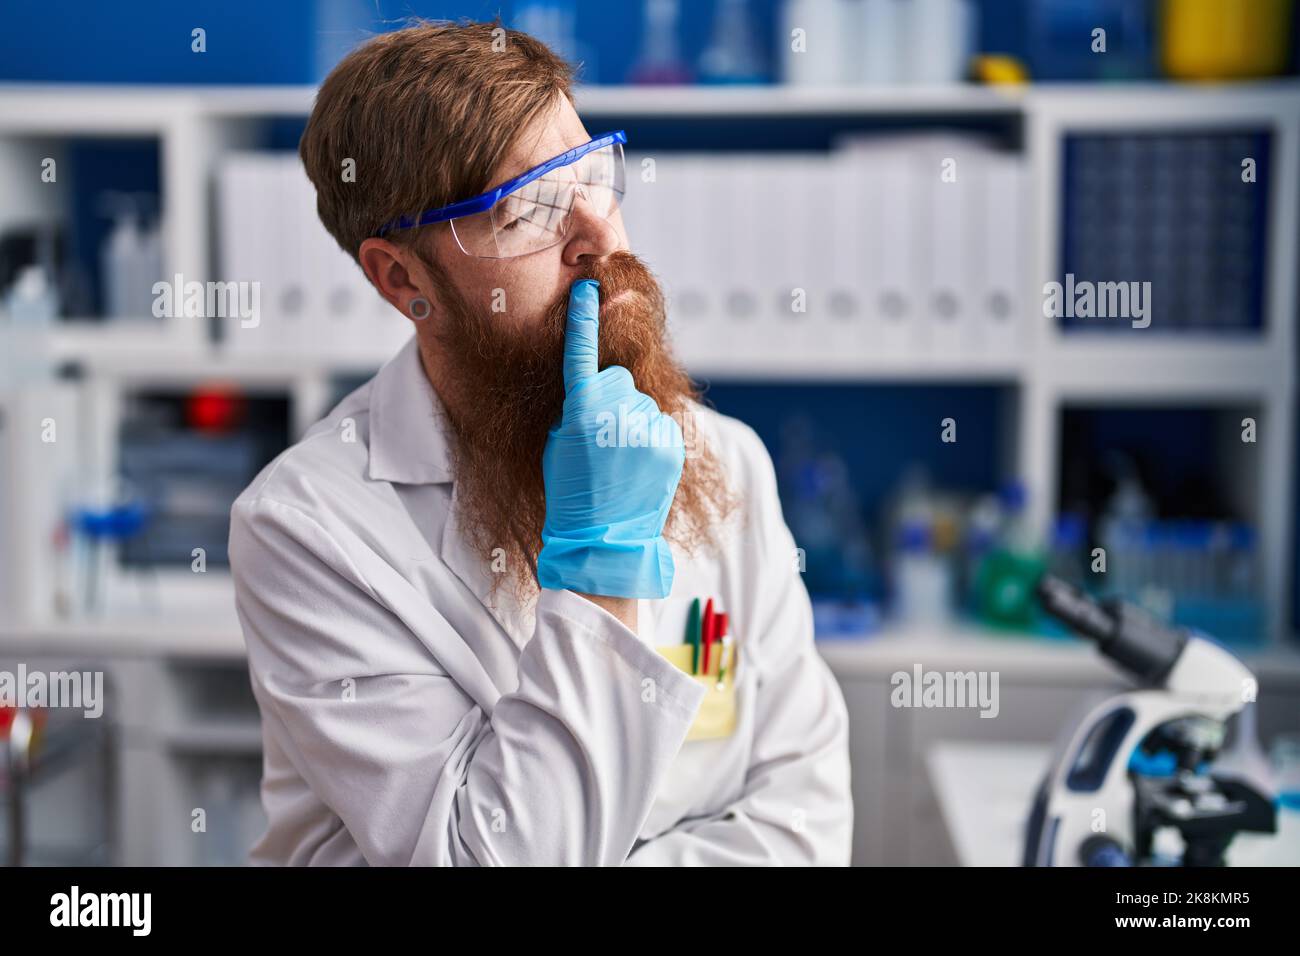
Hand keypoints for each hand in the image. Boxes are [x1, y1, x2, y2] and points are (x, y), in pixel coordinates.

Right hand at [536, 279, 684, 598]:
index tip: (589, 288)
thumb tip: (602, 383)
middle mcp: (619, 410)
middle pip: (617, 379)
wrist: (602, 540)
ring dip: (630, 420)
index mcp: (582, 409)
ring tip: (618, 460)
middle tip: (598, 440)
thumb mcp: (561, 442)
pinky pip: (659, 422)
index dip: (584, 318)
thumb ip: (580, 406)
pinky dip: (650, 436)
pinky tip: (637, 465)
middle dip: (609, 398)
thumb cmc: (570, 493)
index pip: (581, 352)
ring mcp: (649, 426)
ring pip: (640, 402)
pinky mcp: (672, 442)